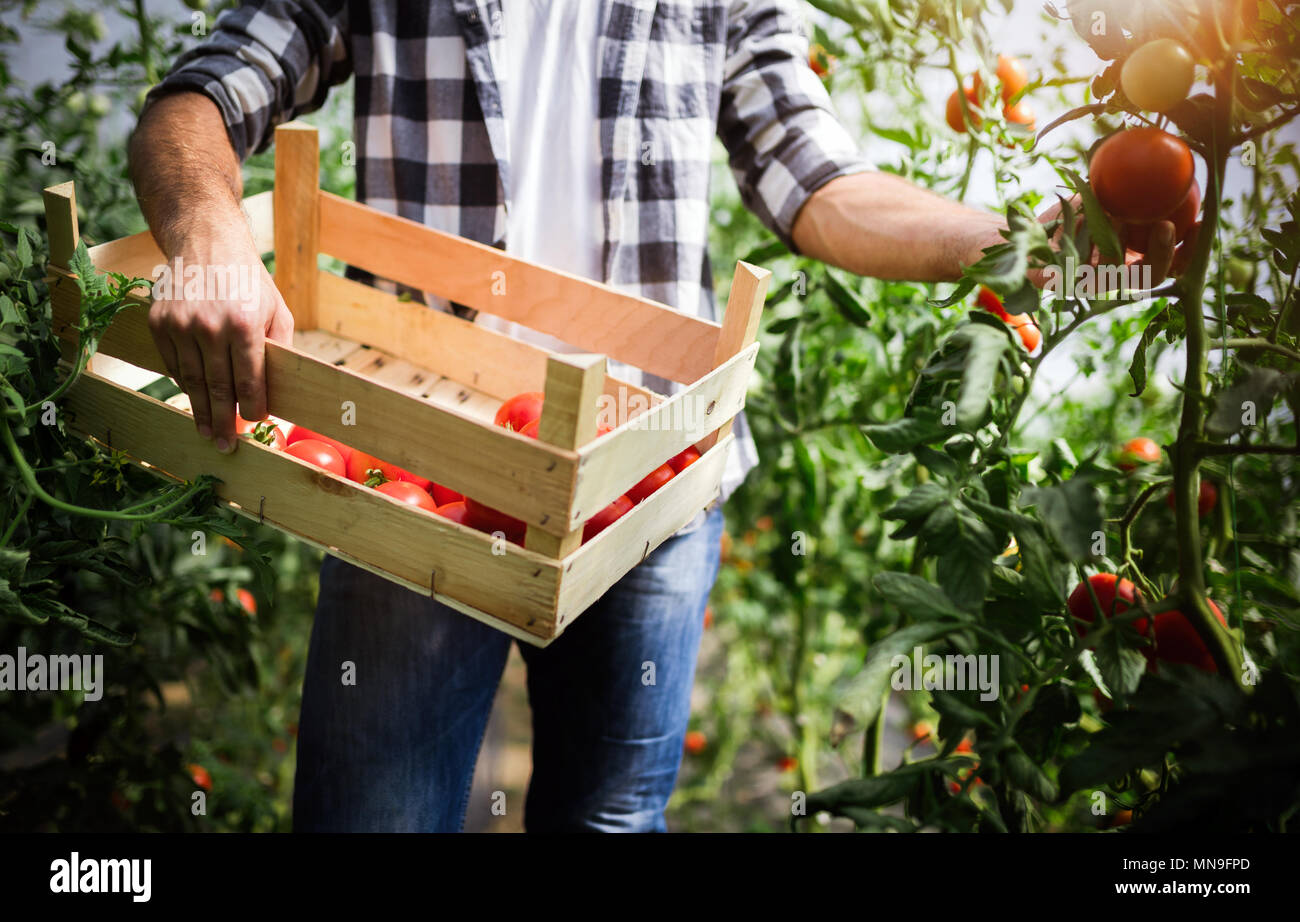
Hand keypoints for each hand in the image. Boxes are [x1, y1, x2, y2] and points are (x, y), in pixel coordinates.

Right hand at [147, 231, 293, 450]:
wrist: (206, 242)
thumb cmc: (249, 279)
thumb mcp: (277, 309)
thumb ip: (280, 348)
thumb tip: (277, 388)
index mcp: (244, 324)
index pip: (249, 379)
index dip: (252, 407)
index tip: (255, 424)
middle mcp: (209, 326)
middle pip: (217, 387)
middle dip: (223, 421)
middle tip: (226, 446)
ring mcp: (180, 325)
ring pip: (191, 381)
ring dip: (199, 411)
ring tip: (207, 432)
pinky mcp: (159, 322)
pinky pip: (173, 364)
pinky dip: (184, 382)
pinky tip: (194, 396)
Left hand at [1028, 195, 1195, 291]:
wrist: (1026, 230)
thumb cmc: (1070, 214)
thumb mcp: (1104, 197)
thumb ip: (1131, 190)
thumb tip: (1168, 158)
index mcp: (1133, 261)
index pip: (1171, 264)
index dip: (1190, 250)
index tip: (1201, 222)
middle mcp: (1116, 277)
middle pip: (1152, 277)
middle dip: (1166, 254)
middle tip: (1168, 225)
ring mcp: (1092, 284)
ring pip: (1120, 276)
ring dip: (1126, 246)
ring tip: (1125, 218)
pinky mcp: (1066, 285)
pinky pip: (1086, 268)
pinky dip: (1093, 244)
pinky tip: (1097, 223)